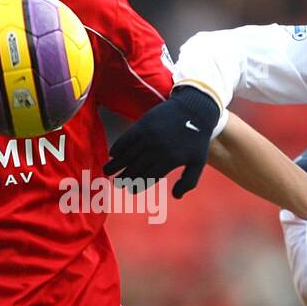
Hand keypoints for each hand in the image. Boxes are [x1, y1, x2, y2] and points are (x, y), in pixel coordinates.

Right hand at [103, 86, 219, 198]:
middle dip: (124, 178)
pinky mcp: (144, 124)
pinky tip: (112, 154)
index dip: (138, 185)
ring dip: (116, 164)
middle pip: (136, 168)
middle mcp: (157, 149)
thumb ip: (189, 181)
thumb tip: (176, 196)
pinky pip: (127, 138)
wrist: (195, 108)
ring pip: (128, 154)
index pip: (149, 177)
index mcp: (170, 160)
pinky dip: (118, 147)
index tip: (130, 190)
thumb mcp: (198, 162)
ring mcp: (149, 136)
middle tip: (117, 183)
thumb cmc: (197, 138)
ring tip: (107, 171)